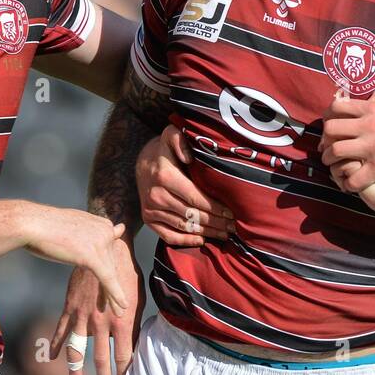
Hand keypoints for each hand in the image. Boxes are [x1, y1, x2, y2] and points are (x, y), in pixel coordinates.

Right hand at [23, 205, 128, 315]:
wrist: (32, 224)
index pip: (110, 251)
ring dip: (115, 296)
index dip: (108, 268)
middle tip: (116, 303)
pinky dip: (115, 295)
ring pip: (111, 273)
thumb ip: (92, 231)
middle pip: (111, 264)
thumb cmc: (46, 225)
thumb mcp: (75, 224)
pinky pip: (107, 279)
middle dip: (112, 284)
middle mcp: (105, 231)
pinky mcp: (91, 255)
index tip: (110, 283)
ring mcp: (100, 242)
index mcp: (101, 224)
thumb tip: (116, 230)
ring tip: (120, 311)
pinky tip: (122, 307)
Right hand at [50, 237, 144, 374]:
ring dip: (76, 372)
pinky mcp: (71, 308)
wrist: (106, 248)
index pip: (124, 355)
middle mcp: (101, 323)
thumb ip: (134, 321)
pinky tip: (53, 358)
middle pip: (101, 359)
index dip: (125, 373)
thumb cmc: (127, 271)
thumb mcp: (137, 297)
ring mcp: (84, 317)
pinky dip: (57, 345)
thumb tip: (133, 341)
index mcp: (122, 321)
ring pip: (77, 351)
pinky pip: (62, 330)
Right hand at [137, 125, 234, 246]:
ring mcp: (150, 209)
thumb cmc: (164, 150)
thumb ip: (180, 139)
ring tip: (224, 233)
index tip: (232, 213)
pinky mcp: (147, 219)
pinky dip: (186, 240)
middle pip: (192, 215)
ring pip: (184, 226)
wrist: (141, 162)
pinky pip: (168, 235)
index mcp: (165, 176)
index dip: (215, 208)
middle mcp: (156, 195)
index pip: (195, 198)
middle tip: (233, 227)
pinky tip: (202, 239)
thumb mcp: (171, 135)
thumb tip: (189, 157)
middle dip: (216, 222)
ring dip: (206, 232)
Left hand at [321, 89, 374, 190]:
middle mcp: (368, 126)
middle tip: (326, 145)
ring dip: (330, 159)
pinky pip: (353, 178)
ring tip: (331, 163)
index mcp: (373, 109)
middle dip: (325, 138)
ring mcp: (372, 148)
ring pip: (336, 152)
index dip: (329, 116)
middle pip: (331, 130)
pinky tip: (348, 184)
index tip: (329, 125)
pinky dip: (347, 183)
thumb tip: (369, 98)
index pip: (337, 108)